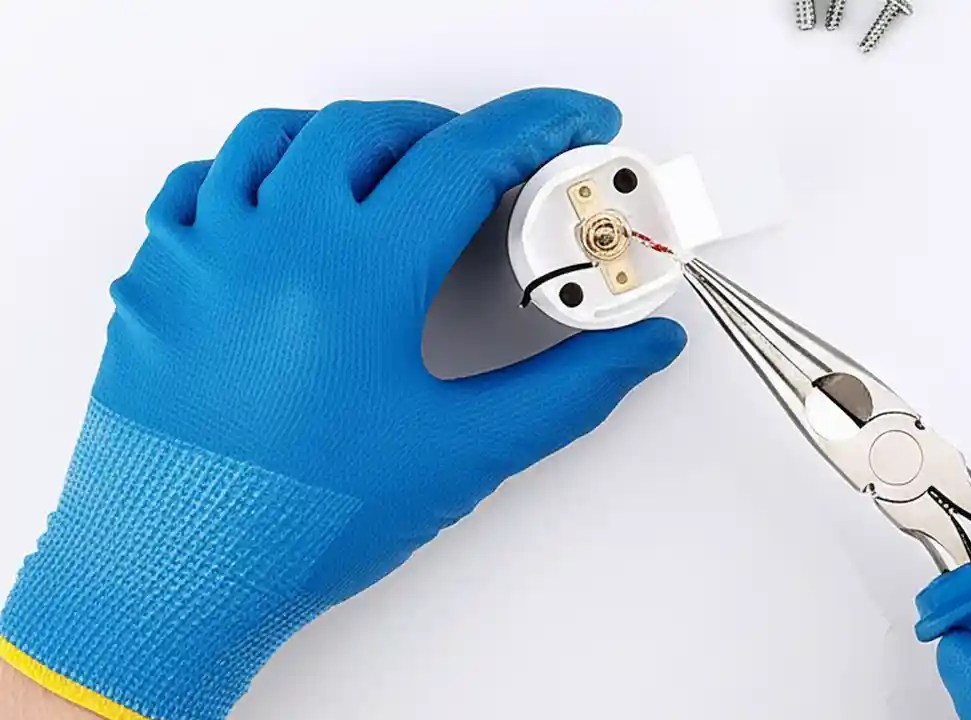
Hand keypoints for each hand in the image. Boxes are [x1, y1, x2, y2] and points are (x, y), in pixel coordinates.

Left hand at [0, 90, 684, 719]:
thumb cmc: (304, 523)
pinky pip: (197, 186)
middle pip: (372, 128)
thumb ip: (569, 391)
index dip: (537, 125)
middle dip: (446, 128)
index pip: (466, 156)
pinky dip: (252, 175)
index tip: (575, 118)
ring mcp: (201, 253)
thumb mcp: (462, 454)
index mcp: (356, 270)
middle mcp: (272, 239)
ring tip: (391, 171)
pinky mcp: (153, 282)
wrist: (172, 579)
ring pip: (275, 137)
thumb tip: (641, 347)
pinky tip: (283, 212)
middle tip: (489, 163)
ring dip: (349, 138)